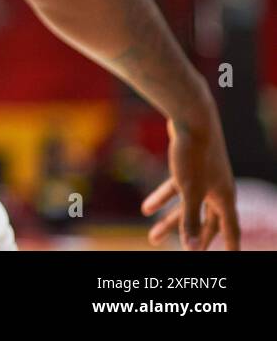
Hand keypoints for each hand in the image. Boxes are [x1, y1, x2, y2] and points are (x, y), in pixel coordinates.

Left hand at [141, 112, 239, 250]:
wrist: (192, 118)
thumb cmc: (195, 155)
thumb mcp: (190, 191)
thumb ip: (191, 220)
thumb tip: (192, 249)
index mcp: (224, 198)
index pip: (230, 229)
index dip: (229, 246)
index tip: (231, 259)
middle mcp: (216, 190)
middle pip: (206, 221)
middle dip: (193, 238)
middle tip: (185, 253)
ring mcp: (203, 178)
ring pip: (186, 206)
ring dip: (170, 222)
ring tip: (152, 238)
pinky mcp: (188, 167)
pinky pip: (175, 190)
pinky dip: (161, 199)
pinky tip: (145, 208)